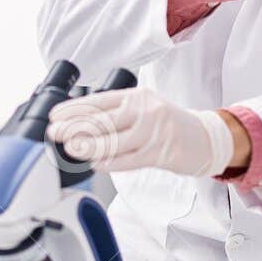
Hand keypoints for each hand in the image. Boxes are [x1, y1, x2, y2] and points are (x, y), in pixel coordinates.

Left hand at [48, 88, 234, 176]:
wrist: (206, 138)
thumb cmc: (170, 124)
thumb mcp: (145, 108)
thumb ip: (118, 114)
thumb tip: (81, 124)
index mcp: (137, 97)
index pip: (99, 101)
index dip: (74, 109)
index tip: (56, 116)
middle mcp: (145, 110)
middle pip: (103, 120)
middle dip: (73, 127)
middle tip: (55, 133)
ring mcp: (153, 132)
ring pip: (113, 141)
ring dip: (88, 146)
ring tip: (71, 149)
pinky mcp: (160, 153)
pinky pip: (128, 160)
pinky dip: (109, 163)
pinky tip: (95, 164)